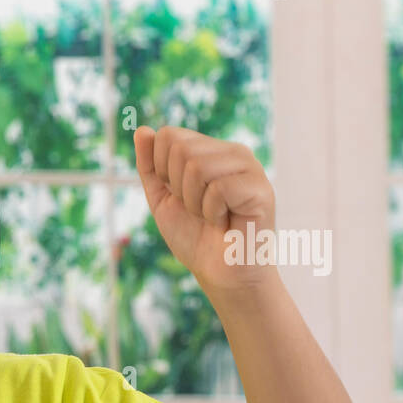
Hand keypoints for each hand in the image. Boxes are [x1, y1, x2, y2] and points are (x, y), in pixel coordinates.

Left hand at [133, 125, 276, 295]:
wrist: (220, 273)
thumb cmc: (195, 237)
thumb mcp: (162, 198)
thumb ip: (151, 166)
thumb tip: (142, 130)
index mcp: (211, 151)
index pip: (170, 135)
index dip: (162, 171)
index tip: (179, 195)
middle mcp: (233, 152)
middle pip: (181, 149)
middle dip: (178, 189)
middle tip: (198, 209)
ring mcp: (250, 167)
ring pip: (197, 166)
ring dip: (195, 203)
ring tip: (212, 216)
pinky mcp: (261, 188)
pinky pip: (218, 188)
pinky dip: (212, 213)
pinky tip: (226, 222)